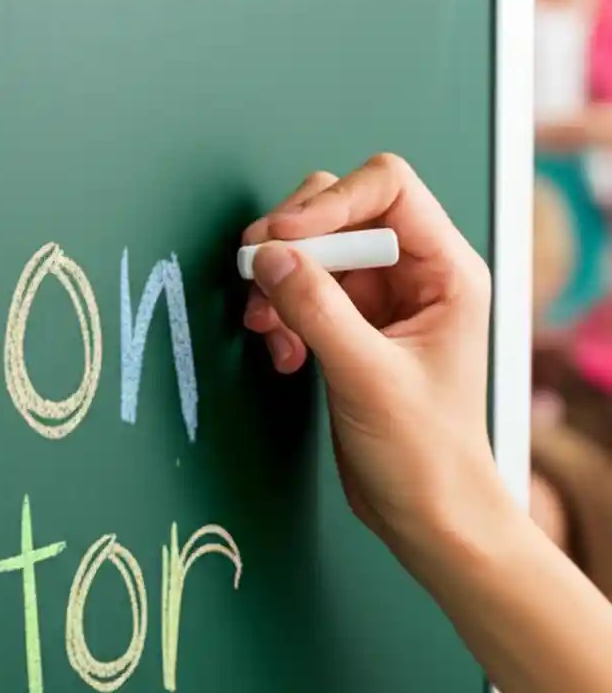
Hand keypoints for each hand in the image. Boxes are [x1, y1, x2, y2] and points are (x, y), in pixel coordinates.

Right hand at [241, 154, 508, 550]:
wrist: (425, 513)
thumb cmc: (425, 453)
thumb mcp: (369, 377)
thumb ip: (317, 309)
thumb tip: (268, 255)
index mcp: (445, 269)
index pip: (386, 186)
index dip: (328, 201)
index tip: (280, 236)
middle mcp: (413, 273)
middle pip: (340, 209)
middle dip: (291, 240)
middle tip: (255, 273)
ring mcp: (378, 299)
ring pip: (310, 251)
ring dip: (277, 281)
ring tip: (265, 326)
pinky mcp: (348, 327)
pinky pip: (299, 291)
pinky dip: (278, 314)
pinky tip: (282, 354)